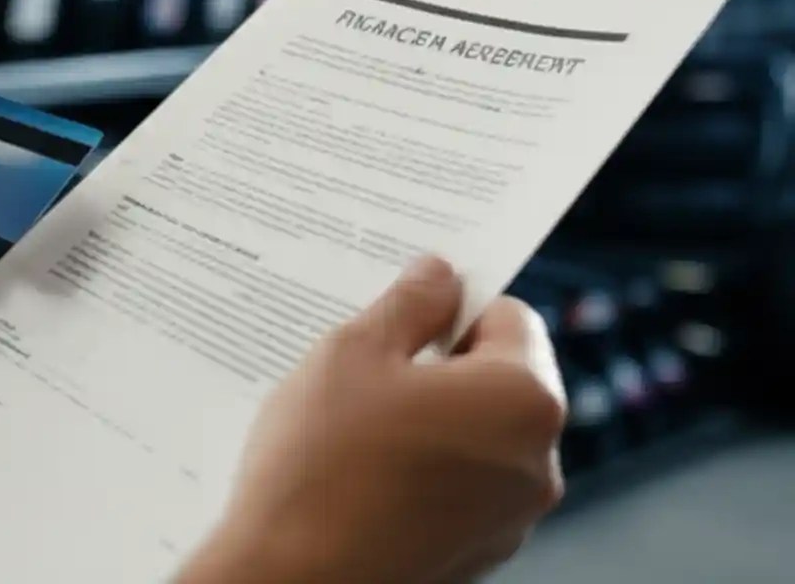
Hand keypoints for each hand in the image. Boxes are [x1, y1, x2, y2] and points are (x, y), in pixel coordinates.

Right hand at [182, 257, 565, 582]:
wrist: (291, 581)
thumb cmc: (322, 464)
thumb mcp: (353, 353)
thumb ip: (410, 303)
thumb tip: (441, 274)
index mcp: (523, 400)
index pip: (511, 317)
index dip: (456, 305)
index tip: (405, 313)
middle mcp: (536, 462)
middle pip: (500, 378)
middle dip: (440, 365)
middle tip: (368, 370)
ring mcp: (510, 517)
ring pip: (477, 434)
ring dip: (430, 419)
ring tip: (357, 428)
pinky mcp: (476, 553)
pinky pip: (460, 486)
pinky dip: (424, 469)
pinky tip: (363, 474)